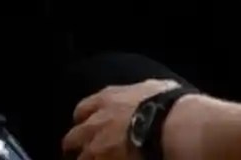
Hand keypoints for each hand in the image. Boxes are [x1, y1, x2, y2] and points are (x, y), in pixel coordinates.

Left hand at [63, 79, 180, 159]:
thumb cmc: (168, 104)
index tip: (91, 126)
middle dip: (77, 145)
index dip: (87, 119)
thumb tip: (153, 91)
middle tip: (88, 152)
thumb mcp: (157, 88)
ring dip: (89, 159)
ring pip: (82, 158)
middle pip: (72, 138)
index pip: (83, 110)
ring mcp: (95, 148)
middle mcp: (94, 123)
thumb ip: (144, 92)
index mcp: (107, 99)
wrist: (167, 127)